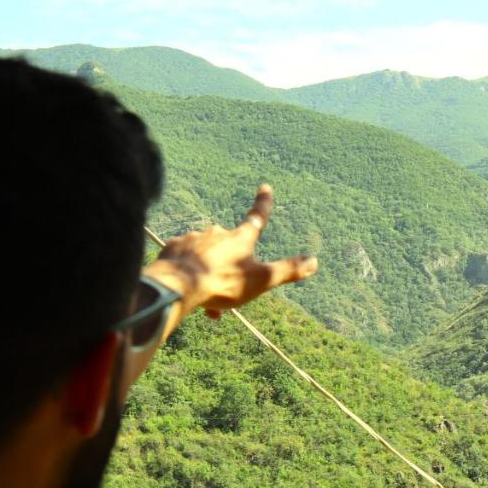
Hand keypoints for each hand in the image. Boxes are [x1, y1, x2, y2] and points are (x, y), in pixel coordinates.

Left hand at [146, 184, 317, 321]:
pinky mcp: (173, 248)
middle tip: (229, 291)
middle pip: (228, 246)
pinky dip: (189, 273)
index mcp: (240, 238)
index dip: (263, 204)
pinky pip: (184, 259)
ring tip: (208, 300)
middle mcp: (216, 233)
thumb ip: (288, 271)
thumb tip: (315, 261)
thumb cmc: (223, 282)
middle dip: (230, 265)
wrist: (180, 285)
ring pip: (205, 256)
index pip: (257, 218)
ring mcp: (193, 238)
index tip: (265, 187)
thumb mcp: (261, 280)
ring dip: (209, 273)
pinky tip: (188, 289)